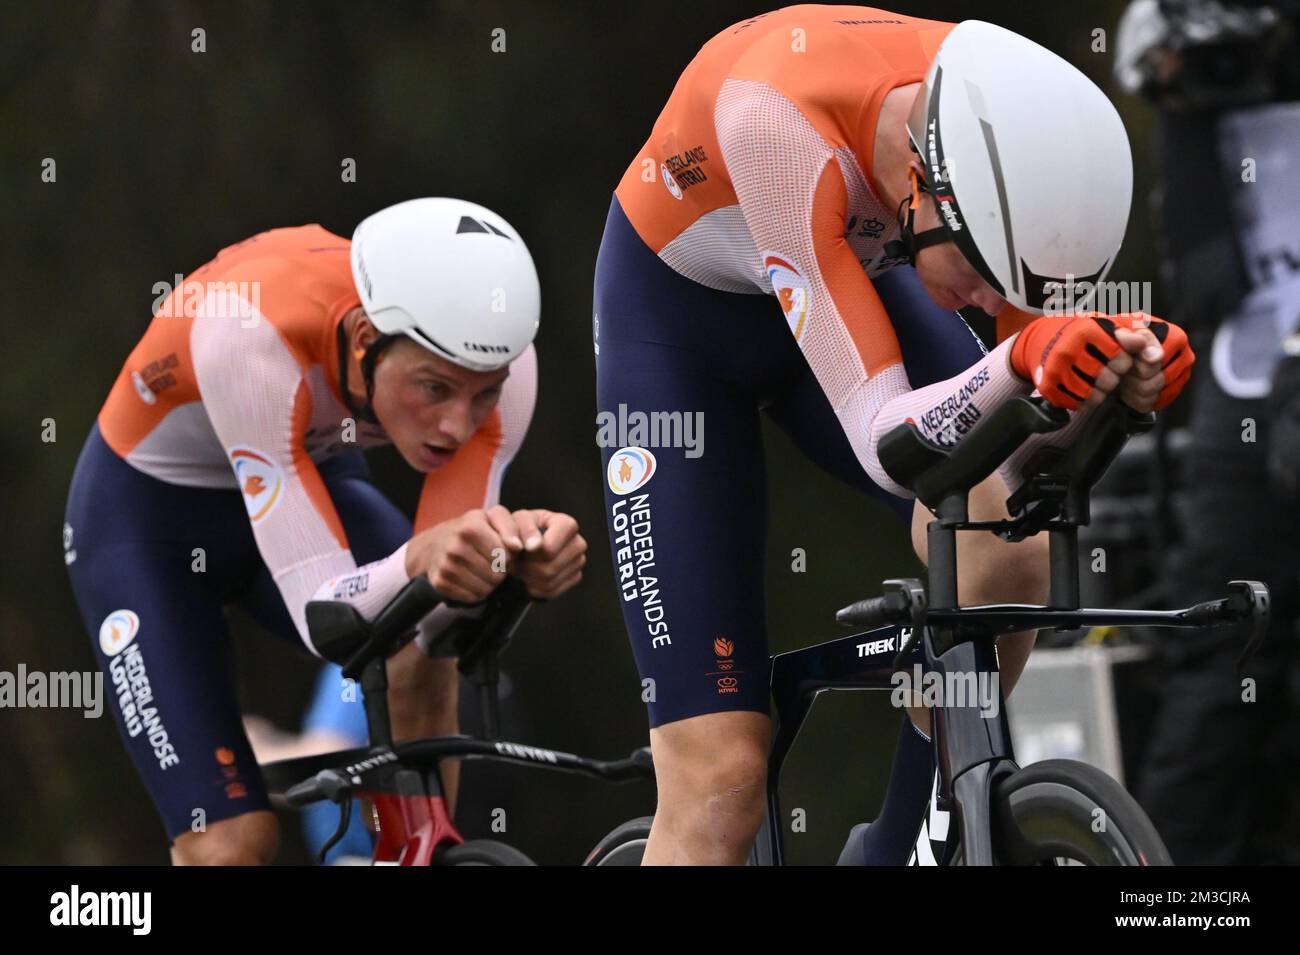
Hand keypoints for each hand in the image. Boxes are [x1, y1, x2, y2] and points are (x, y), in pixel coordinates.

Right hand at [408, 507, 521, 604]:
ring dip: (489, 584)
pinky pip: (472, 598)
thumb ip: (511, 527)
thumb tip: (518, 547)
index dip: (508, 556)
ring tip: (482, 571)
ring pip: (486, 589)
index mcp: (471, 527)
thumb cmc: (472, 530)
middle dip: (499, 571)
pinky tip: (471, 580)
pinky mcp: (441, 583)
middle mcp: (456, 547)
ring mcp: (446, 566)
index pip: (506, 556)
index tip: (500, 550)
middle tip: (490, 563)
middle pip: (497, 575)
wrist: (435, 544)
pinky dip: (476, 593)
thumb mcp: (492, 518)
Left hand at [507, 509, 586, 598]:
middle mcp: (578, 543)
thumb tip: (534, 546)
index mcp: (567, 524)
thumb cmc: (521, 529)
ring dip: (529, 577)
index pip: (549, 549)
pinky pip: (552, 591)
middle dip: (528, 566)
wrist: (523, 542)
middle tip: (518, 559)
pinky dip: (535, 587)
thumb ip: (523, 530)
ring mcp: (579, 561)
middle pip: (549, 567)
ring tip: (523, 566)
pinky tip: (530, 575)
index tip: (522, 549)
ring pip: (549, 581)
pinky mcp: (575, 577)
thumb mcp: (515, 521)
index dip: (532, 553)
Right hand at [1011, 311, 1193, 411]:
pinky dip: (1086, 401)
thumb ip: (1140, 339)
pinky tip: (1085, 390)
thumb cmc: (1086, 335)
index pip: (1122, 358)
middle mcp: (1067, 349)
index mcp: (1086, 330)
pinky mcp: (1048, 387)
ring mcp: (1055, 370)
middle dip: (1113, 378)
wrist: (1045, 342)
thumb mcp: (1113, 327)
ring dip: (1101, 392)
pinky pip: (1077, 404)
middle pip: (1108, 379)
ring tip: (1097, 381)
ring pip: (1093, 394)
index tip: (1118, 356)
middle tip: (1106, 370)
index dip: (1125, 361)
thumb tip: (1157, 356)